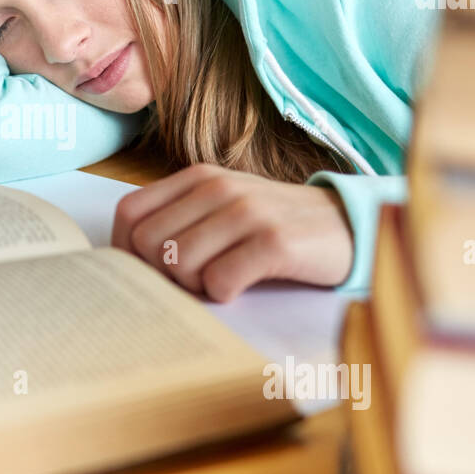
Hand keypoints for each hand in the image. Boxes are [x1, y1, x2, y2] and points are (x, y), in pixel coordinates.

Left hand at [110, 163, 353, 301]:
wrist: (349, 225)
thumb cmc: (274, 225)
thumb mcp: (223, 208)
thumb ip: (179, 220)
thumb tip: (128, 259)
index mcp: (197, 178)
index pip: (129, 214)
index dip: (125, 251)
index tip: (148, 272)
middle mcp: (218, 188)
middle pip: (147, 244)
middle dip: (162, 274)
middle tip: (195, 279)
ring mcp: (247, 212)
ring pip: (178, 263)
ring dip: (194, 286)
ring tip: (222, 279)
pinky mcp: (274, 242)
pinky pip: (219, 282)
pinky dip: (224, 295)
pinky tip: (243, 285)